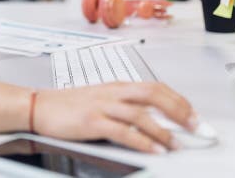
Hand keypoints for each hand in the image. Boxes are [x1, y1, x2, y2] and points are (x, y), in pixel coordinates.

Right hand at [33, 82, 195, 152]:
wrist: (39, 105)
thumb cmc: (68, 105)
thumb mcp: (100, 98)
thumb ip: (124, 105)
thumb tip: (152, 118)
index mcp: (116, 85)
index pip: (155, 87)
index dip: (178, 100)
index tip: (194, 114)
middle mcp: (112, 92)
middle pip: (153, 94)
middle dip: (179, 110)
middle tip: (195, 126)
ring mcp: (102, 105)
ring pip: (140, 113)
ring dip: (163, 130)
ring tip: (177, 144)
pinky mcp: (91, 121)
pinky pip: (122, 131)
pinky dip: (141, 141)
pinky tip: (153, 149)